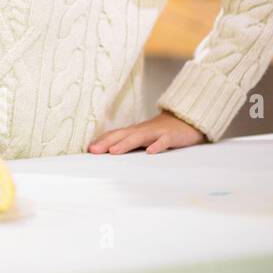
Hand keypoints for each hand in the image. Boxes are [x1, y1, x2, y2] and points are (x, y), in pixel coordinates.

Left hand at [88, 111, 204, 154]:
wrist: (185, 121)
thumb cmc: (160, 132)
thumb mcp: (142, 137)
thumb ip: (128, 143)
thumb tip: (109, 152)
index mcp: (134, 131)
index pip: (114, 135)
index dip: (101, 141)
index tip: (88, 150)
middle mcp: (142, 130)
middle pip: (122, 135)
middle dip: (106, 143)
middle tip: (93, 151)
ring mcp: (156, 132)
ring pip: (139, 137)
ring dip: (125, 144)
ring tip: (113, 151)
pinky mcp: (171, 136)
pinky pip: (164, 140)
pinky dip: (157, 146)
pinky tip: (150, 152)